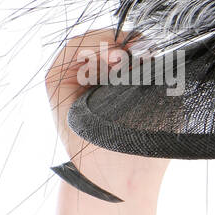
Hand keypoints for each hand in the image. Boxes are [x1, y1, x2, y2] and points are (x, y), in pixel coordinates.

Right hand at [45, 29, 169, 197]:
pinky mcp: (56, 80)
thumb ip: (156, 71)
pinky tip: (110, 55)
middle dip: (125, 41)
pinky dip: (89, 46)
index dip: (139, 42)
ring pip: (90, 42)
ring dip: (109, 43)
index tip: (155, 49)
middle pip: (109, 41)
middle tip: (141, 49)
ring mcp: (75, 77)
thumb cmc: (142, 143)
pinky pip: (71, 50)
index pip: (128, 47)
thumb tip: (155, 43)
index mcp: (121, 81)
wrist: (116, 174)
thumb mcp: (158, 102)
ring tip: (125, 57)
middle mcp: (97, 78)